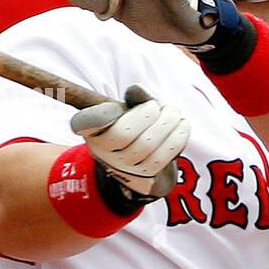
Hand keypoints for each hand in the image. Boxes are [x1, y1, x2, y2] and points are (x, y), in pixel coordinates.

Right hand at [70, 84, 189, 200]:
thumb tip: (136, 92)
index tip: (110, 108)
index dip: (97, 116)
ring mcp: (122, 166)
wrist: (143, 156)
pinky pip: (162, 156)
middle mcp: (101, 150)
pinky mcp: (143, 175)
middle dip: (148, 114)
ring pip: (146, 145)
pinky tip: (181, 126)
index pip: (86, 123)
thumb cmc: (135, 124)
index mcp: (90, 128)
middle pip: (123, 133)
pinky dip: (177, 138)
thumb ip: (134, 96)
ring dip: (167, 123)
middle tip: (159, 105)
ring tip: (173, 112)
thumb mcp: (128, 108)